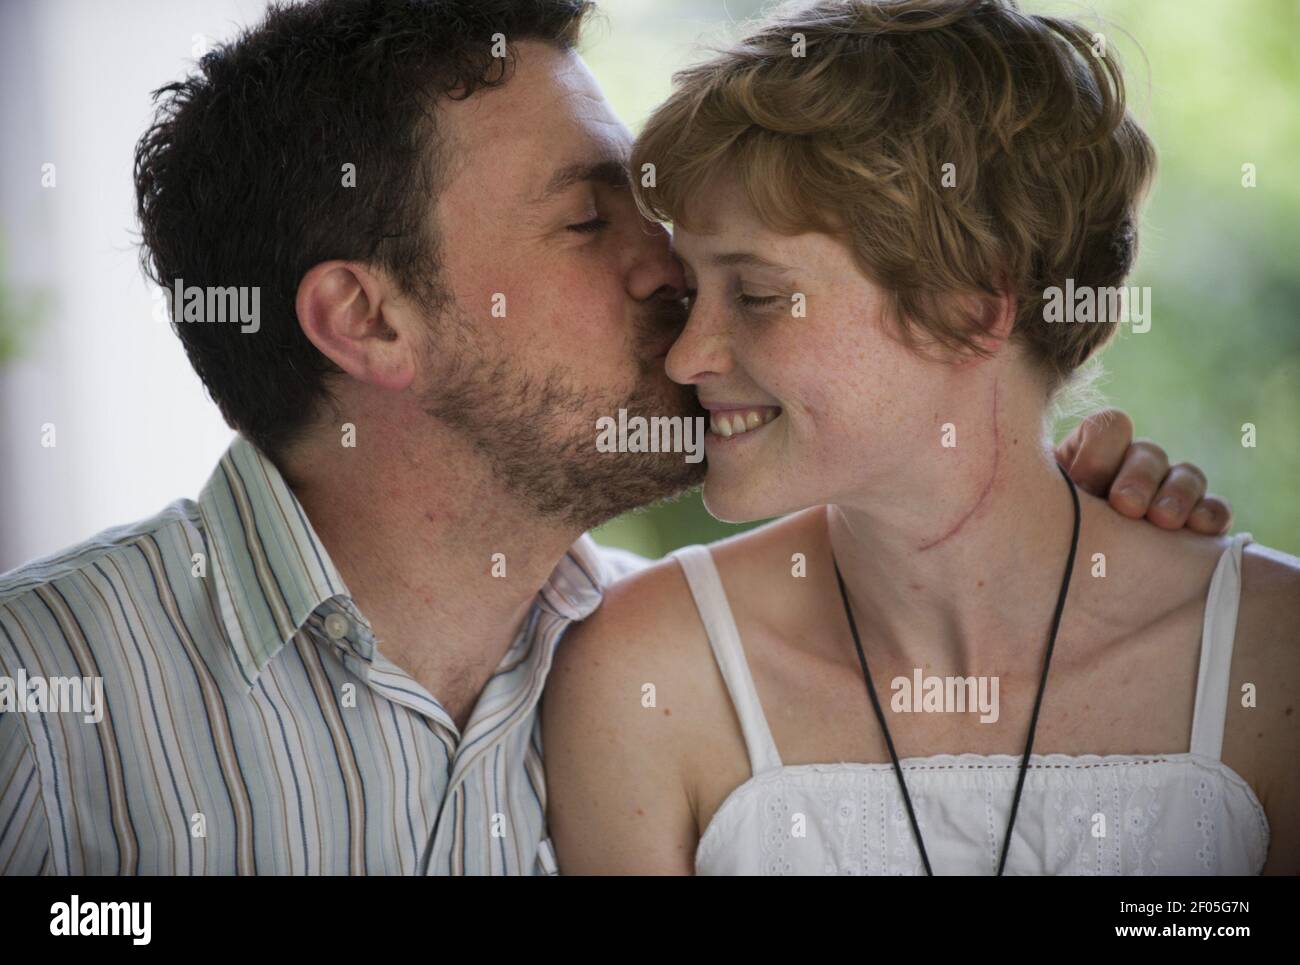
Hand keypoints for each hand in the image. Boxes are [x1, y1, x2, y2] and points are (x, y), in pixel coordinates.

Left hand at [1054, 409, 1231, 534]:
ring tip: (1163, 523)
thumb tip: (1070, 478)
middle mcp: (1130, 470)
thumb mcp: (1038, 513)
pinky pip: (1214, 509)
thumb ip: (1049, 489)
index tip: (1085, 484)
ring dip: (1177, 495)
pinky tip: (1201, 529)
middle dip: (1139, 477)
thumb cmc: (1042, 548)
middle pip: (1148, 452)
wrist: (1063, 592)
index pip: (1109, 429)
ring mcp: (1167, 495)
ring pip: (1186, 476)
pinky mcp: (1196, 524)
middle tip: (1125, 506)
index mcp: (1088, 457)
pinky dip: (1211, 514)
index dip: (1100, 452)